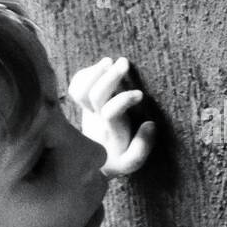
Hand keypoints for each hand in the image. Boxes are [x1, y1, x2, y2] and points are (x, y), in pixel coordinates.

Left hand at [67, 55, 156, 176]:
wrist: (89, 165)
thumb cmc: (115, 160)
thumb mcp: (132, 162)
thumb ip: (142, 147)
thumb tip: (150, 125)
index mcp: (110, 131)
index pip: (111, 112)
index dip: (124, 100)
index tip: (141, 95)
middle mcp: (95, 120)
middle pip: (95, 96)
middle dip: (110, 78)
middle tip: (125, 62)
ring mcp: (87, 112)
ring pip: (82, 91)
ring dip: (95, 72)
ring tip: (110, 60)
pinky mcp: (83, 106)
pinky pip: (76, 88)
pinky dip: (85, 75)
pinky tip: (100, 67)